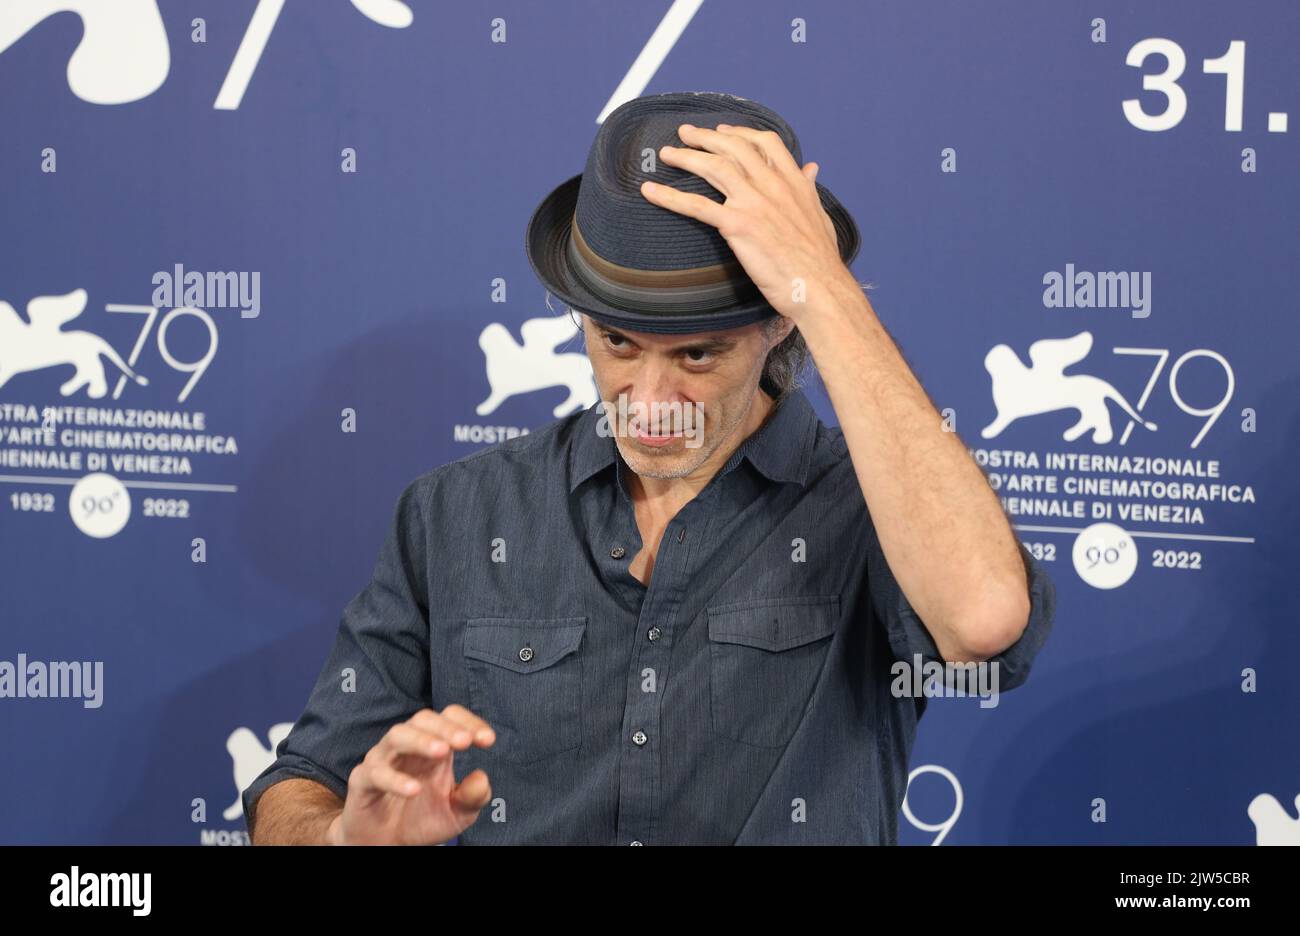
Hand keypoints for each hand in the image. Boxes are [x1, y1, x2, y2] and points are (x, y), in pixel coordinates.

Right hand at [330, 705, 495, 844]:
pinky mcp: (362, 780)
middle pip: (423, 719)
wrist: (388, 844)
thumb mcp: (458, 813)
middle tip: (466, 742)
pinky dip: (395, 779)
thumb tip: (482, 778)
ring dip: (421, 741)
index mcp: (434, 745)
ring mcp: (383, 760)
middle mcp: (407, 746)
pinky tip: (414, 789)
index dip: (469, 722)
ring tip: (442, 752)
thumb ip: (473, 797)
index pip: (449, 717)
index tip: (489, 740)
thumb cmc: (423, 818)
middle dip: (446, 728)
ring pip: (397, 736)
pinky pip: (375, 773)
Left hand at [640, 122, 854, 323]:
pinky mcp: (738, 225)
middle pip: (734, 148)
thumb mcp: (820, 215)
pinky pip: (697, 206)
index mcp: (794, 182)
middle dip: (706, 137)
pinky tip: (651, 191)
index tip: (723, 131)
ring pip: (714, 168)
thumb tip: (812, 169)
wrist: (819, 287)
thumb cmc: (820, 260)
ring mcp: (755, 203)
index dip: (740, 133)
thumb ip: (810, 189)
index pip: (766, 143)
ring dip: (686, 157)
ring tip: (667, 154)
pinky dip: (670, 196)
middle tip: (685, 133)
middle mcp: (773, 185)